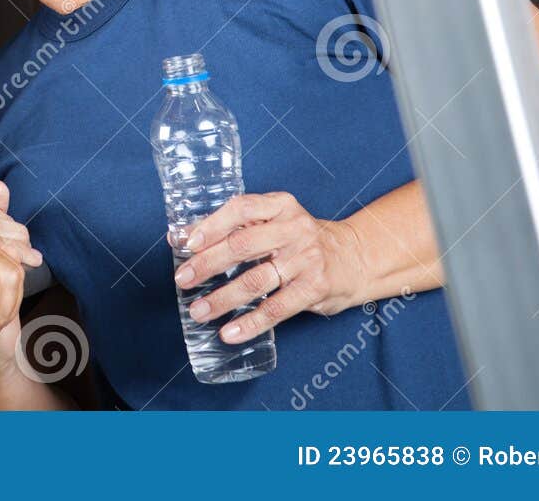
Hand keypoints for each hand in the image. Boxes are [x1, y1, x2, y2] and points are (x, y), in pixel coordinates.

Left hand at [170, 191, 365, 346]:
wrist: (356, 258)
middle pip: (242, 245)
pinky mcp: (314, 288)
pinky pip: (276, 309)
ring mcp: (306, 259)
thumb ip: (236, 227)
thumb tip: (182, 237)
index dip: (210, 226)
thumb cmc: (302, 240)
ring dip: (222, 299)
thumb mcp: (276, 221)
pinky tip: (230, 332)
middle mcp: (294, 229)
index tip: (185, 243)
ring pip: (255, 280)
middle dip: (207, 264)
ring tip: (199, 311)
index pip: (240, 209)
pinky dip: (250, 323)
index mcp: (280, 206)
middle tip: (183, 280)